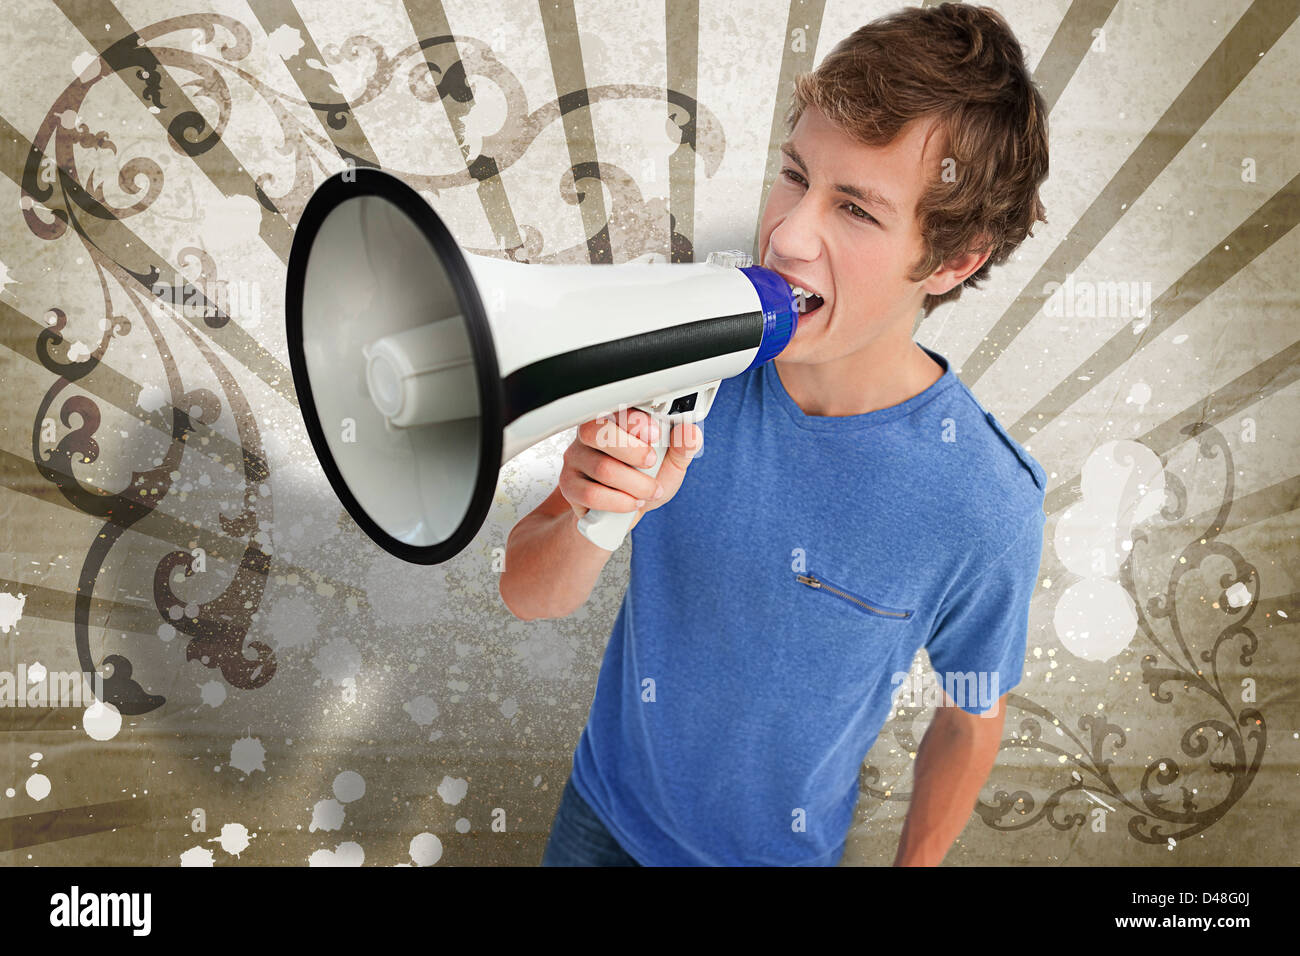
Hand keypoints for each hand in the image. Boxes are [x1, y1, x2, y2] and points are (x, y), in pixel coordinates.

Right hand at [559, 407, 702, 521]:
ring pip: (602, 468)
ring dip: (634, 485)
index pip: (616, 409)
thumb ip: (682, 448)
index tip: (655, 435)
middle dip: (632, 452)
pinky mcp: (569, 485)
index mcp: (615, 421)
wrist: (623, 513)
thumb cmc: (644, 481)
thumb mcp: (670, 465)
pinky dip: (618, 502)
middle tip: (651, 464)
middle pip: (598, 432)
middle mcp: (590, 436)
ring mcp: (576, 459)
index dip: (636, 421)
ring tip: (647, 491)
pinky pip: (591, 494)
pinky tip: (630, 502)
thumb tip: (690, 432)